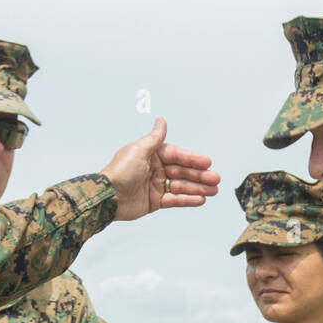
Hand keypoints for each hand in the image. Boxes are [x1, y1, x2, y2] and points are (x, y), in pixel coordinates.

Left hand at [101, 118, 219, 221]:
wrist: (108, 197)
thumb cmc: (119, 172)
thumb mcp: (138, 150)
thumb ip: (154, 138)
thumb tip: (161, 120)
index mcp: (151, 155)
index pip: (177, 155)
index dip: (192, 159)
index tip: (207, 162)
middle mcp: (154, 169)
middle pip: (182, 171)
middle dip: (199, 175)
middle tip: (214, 178)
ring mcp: (155, 186)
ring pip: (181, 186)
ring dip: (198, 188)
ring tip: (213, 190)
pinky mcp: (154, 201)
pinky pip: (174, 200)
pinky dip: (187, 199)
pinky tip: (200, 199)